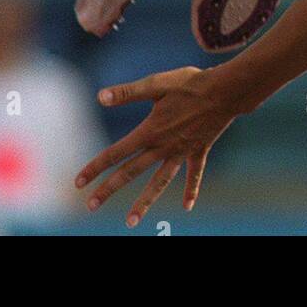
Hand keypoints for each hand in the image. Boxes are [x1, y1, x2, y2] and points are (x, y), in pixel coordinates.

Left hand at [76, 66, 237, 226]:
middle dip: (110, 189)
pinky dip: (191, 189)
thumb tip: (99, 97)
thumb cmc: (192, 83)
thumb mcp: (158, 83)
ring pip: (159, 182)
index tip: (78, 182)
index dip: (96, 166)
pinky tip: (187, 206)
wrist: (228, 90)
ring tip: (130, 222)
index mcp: (150, 130)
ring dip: (144, 202)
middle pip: (132, 172)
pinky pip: (194, 174)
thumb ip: (129, 92)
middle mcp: (164, 146)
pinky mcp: (199, 150)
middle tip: (91, 206)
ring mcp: (182, 151)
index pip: (116, 152)